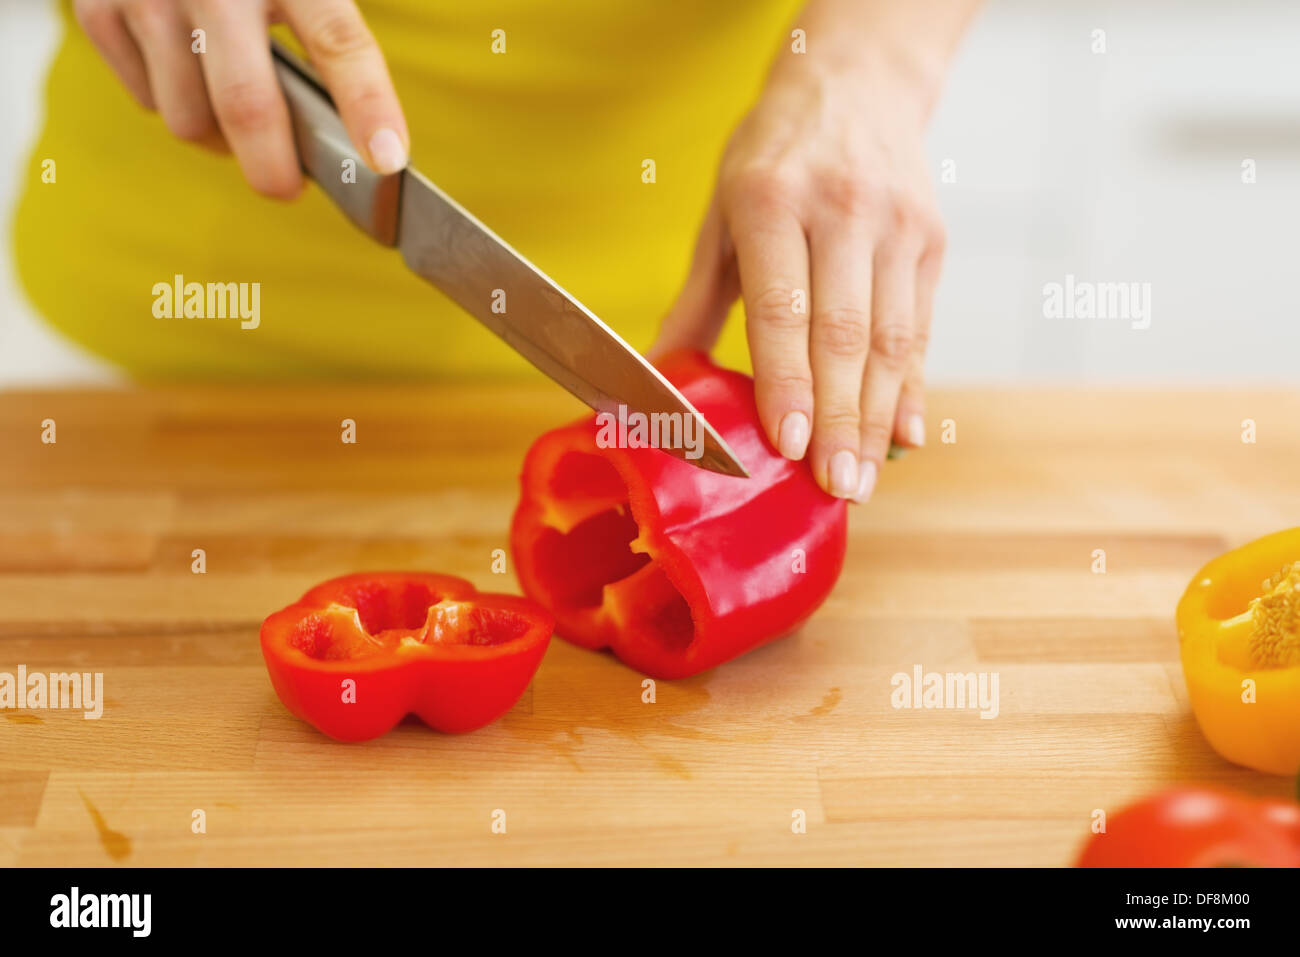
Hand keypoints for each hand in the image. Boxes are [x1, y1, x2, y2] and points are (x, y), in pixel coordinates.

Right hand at [74, 0, 408, 196]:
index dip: (368, 107)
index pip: (337, 41)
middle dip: (274, 168)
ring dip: (221, 140)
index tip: (388, 163)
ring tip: (236, 114)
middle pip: (248, 106)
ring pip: (191, 121)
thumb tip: (350, 148)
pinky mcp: (99, 9)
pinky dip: (174, 105)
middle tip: (287, 187)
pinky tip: (187, 73)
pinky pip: (148, 102)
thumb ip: (321, 45)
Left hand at [654, 55, 946, 501]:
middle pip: (844, 336)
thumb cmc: (774, 154)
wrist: (856, 82)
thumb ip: (698, 300)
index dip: (789, 382)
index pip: (784, 309)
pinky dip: (911, 385)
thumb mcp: (721, 212)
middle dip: (840, 421)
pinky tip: (904, 433)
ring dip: (877, 418)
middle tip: (835, 488)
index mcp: (774, 202)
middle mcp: (842, 212)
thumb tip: (660, 378)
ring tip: (863, 479)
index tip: (792, 444)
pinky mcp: (929, 240)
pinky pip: (920, 327)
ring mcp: (896, 226)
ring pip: (890, 340)